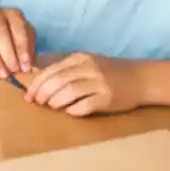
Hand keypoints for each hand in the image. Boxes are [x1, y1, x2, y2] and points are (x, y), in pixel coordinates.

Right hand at [0, 8, 36, 76]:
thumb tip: (33, 70)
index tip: (26, 67)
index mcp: (13, 14)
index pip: (18, 29)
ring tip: (3, 74)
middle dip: (8, 55)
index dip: (22, 49)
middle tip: (14, 71)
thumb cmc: (12, 36)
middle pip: (0, 34)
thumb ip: (29, 52)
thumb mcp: (25, 38)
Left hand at [24, 52, 142, 116]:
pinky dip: (72, 111)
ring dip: (55, 103)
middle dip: (42, 95)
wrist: (141, 79)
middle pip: (56, 82)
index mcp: (80, 59)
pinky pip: (84, 106)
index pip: (51, 71)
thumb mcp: (86, 63)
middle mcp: (89, 68)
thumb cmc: (108, 72)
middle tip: (38, 103)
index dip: (36, 85)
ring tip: (52, 107)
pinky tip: (70, 111)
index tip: (28, 96)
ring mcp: (100, 83)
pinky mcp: (108, 98)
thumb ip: (63, 67)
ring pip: (68, 93)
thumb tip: (34, 73)